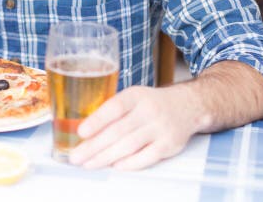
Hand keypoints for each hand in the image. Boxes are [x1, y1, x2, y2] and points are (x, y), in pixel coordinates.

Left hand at [68, 84, 201, 170]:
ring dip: (106, 157)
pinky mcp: (170, 144)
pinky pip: (147, 157)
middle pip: (118, 131)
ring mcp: (160, 128)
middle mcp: (149, 110)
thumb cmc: (150, 103)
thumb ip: (112, 111)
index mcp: (135, 95)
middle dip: (94, 146)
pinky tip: (115, 166)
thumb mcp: (132, 97)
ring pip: (130, 145)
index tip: (81, 132)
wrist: (186, 106)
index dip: (97, 120)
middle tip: (77, 156)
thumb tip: (85, 132)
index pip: (114, 107)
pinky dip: (130, 163)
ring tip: (90, 163)